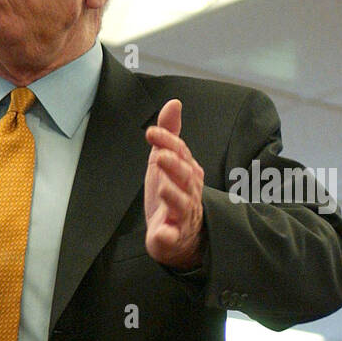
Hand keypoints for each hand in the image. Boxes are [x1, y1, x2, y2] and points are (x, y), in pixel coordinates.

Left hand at [144, 99, 204, 269]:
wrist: (178, 236)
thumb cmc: (172, 194)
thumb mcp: (166, 161)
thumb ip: (170, 134)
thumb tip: (174, 103)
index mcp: (188, 172)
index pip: (181, 153)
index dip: (167, 142)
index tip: (152, 132)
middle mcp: (189, 192)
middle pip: (185, 177)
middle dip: (174, 166)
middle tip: (160, 156)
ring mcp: (183, 215)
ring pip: (182, 205)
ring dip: (173, 196)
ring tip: (163, 187)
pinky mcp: (174, 237)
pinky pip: (173, 237)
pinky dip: (169, 235)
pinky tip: (162, 233)